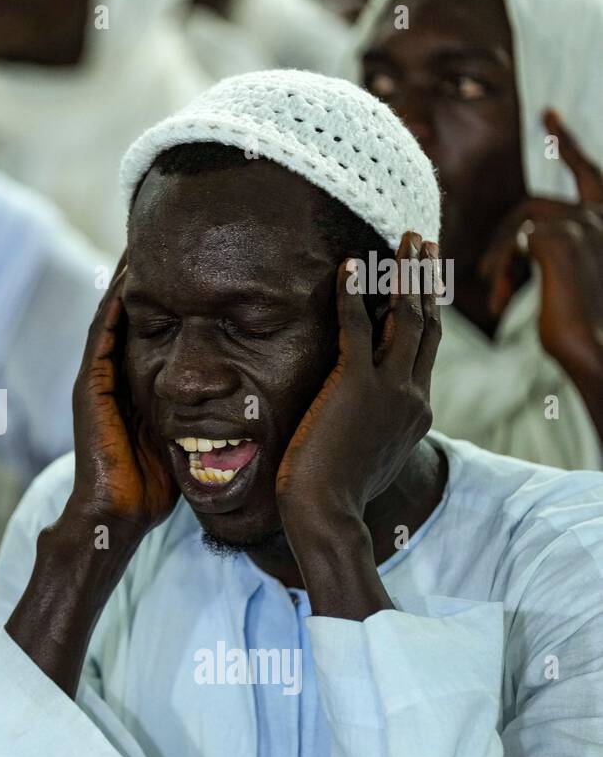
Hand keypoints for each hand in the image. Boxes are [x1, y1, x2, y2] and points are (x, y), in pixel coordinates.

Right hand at [70, 253, 178, 531]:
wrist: (117, 516)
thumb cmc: (154, 485)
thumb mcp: (185, 436)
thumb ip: (202, 410)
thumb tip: (244, 396)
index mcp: (133, 385)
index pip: (150, 327)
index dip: (167, 295)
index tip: (188, 263)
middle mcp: (112, 376)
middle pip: (129, 313)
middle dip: (143, 279)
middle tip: (158, 239)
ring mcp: (97, 380)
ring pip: (112, 316)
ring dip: (125, 281)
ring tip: (141, 245)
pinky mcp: (90, 388)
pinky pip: (103, 337)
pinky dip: (113, 307)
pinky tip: (128, 280)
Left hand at [276, 233, 440, 536]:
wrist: (327, 514)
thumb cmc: (335, 498)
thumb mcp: (369, 463)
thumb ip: (374, 436)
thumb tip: (359, 430)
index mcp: (418, 414)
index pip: (427, 351)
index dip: (426, 312)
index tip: (422, 283)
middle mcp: (413, 397)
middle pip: (428, 326)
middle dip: (426, 280)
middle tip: (423, 243)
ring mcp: (389, 390)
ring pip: (407, 318)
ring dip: (405, 275)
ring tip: (404, 242)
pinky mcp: (356, 386)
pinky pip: (359, 326)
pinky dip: (355, 292)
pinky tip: (350, 265)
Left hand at [482, 110, 602, 373]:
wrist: (594, 349)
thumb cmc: (580, 325)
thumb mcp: (568, 275)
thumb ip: (552, 246)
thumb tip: (524, 238)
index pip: (588, 173)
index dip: (567, 142)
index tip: (548, 113)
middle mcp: (602, 217)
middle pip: (534, 204)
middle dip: (508, 233)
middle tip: (495, 258)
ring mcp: (584, 223)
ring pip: (520, 223)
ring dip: (501, 258)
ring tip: (498, 294)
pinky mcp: (561, 238)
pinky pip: (514, 241)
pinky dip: (504, 270)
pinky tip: (505, 301)